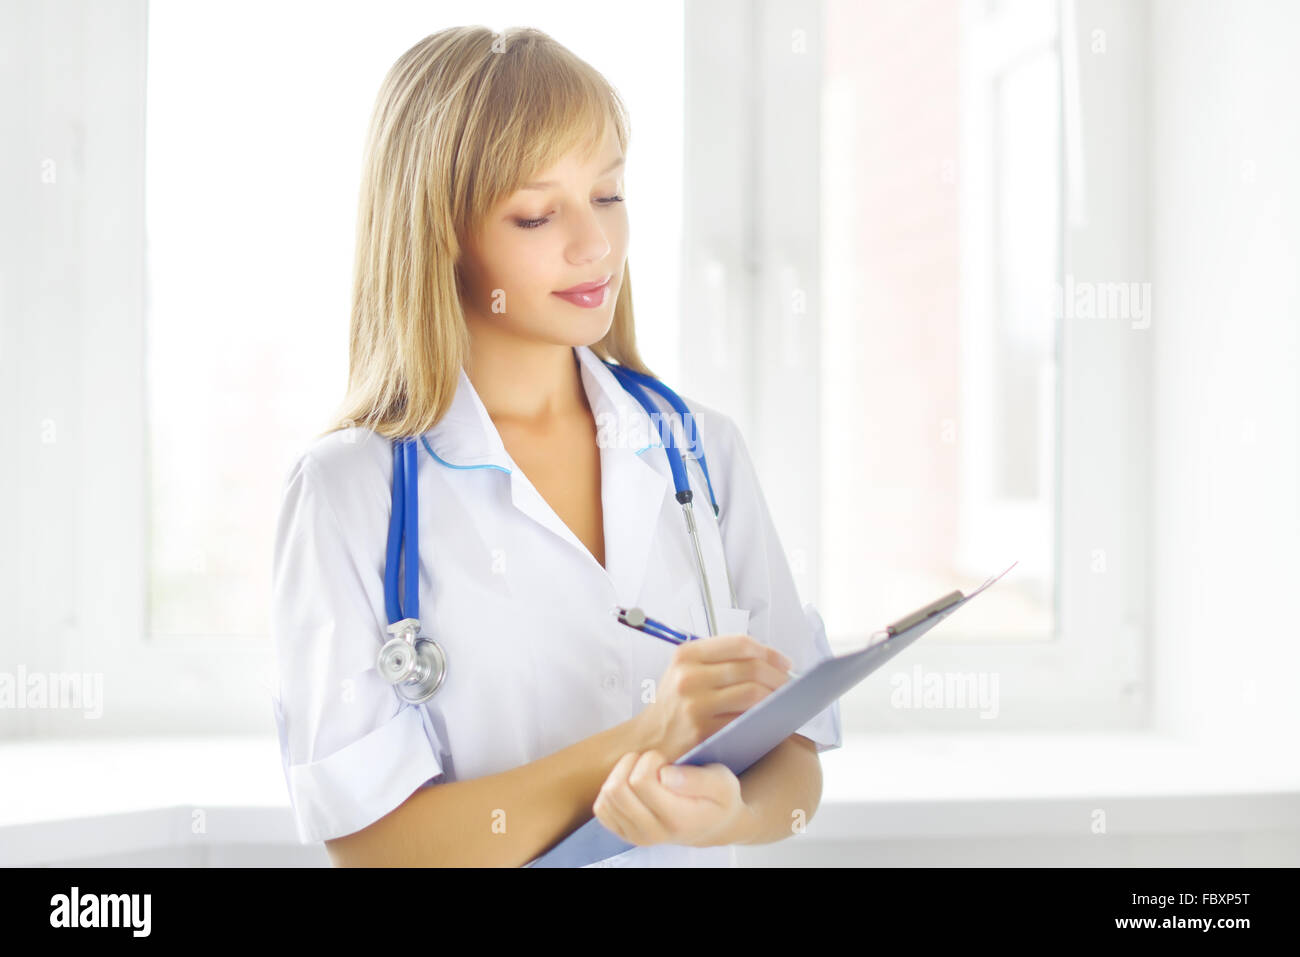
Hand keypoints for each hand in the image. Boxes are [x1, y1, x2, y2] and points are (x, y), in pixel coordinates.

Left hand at [592, 749, 755, 847]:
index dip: (651, 760)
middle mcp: (652, 834)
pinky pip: (601, 807)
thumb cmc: (718, 799)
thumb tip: (665, 775)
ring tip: (646, 773)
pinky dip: (612, 789)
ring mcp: (634, 836)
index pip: (640, 781)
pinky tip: (633, 786)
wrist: (712, 825)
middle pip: (617, 789)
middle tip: (654, 764)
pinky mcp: (623, 833)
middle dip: (634, 764)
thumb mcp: (723, 783)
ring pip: (606, 795)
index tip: (668, 761)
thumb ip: (699, 779)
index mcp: (676, 820)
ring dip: (623, 774)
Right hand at [634, 633, 793, 760]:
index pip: (740, 644)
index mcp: (686, 655)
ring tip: (785, 702)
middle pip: (751, 668)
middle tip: (791, 685)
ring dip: (776, 698)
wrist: (647, 741)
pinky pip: (745, 721)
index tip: (785, 663)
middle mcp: (688, 676)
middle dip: (779, 676)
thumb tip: (769, 660)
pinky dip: (764, 718)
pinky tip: (771, 719)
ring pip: (752, 694)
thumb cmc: (673, 705)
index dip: (770, 652)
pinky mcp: (702, 731)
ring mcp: (695, 705)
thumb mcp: (684, 671)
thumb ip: (718, 660)